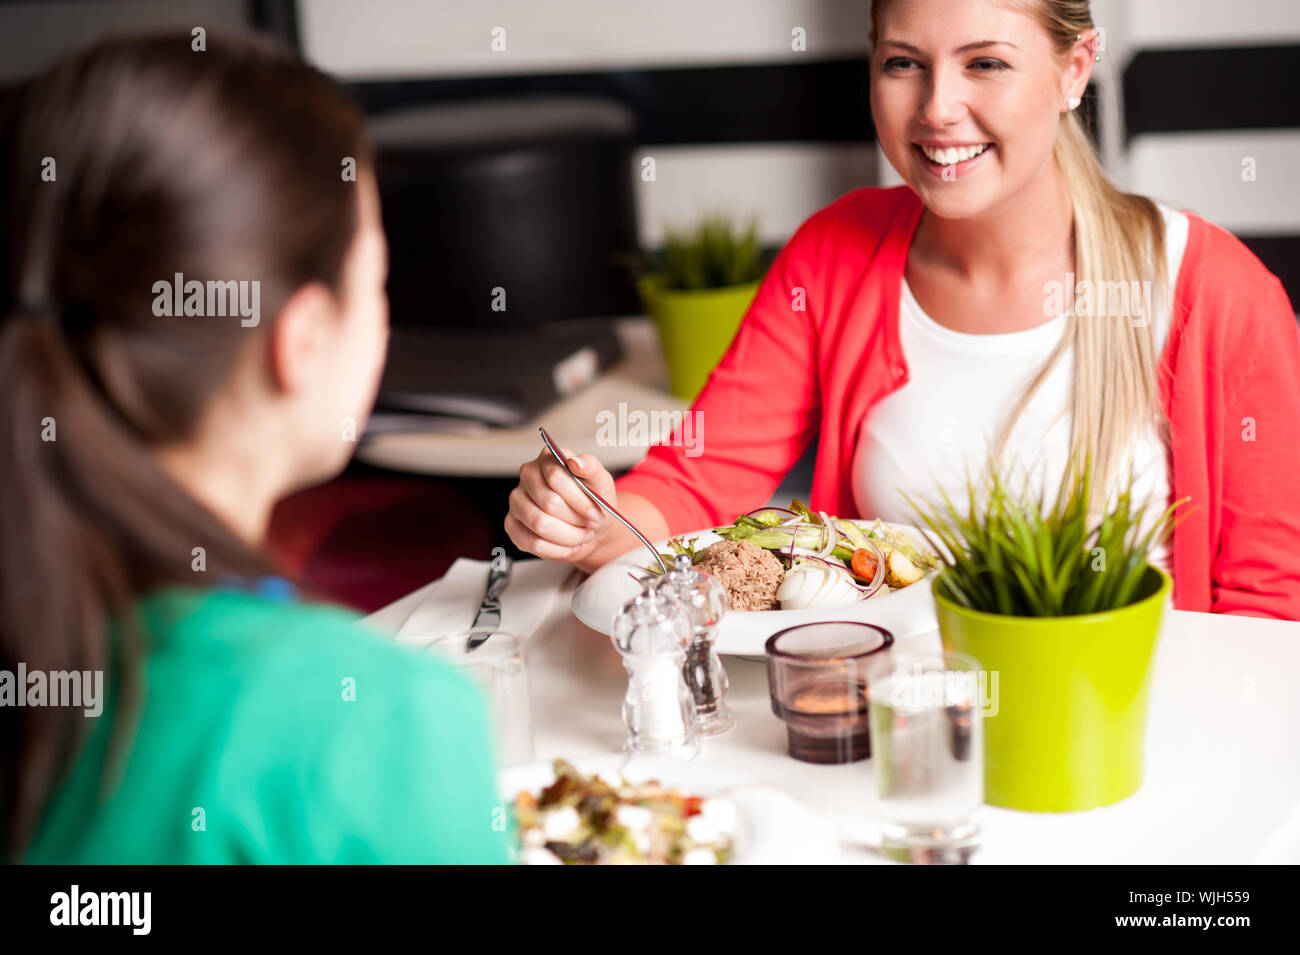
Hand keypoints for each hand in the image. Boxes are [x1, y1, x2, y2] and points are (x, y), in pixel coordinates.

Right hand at [505, 445, 615, 563]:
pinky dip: (557, 550)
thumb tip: (576, 462)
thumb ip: (591, 467)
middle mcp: (528, 475)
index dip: (579, 500)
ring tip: (582, 535)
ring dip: (568, 536)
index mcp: (548, 458)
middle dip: (576, 519)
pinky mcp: (512, 524)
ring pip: (540, 524)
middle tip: (590, 524)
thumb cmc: (594, 502)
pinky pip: (533, 543)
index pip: (556, 476)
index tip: (595, 512)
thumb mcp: (601, 483)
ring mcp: (516, 500)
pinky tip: (569, 545)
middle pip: (549, 502)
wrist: (590, 526)